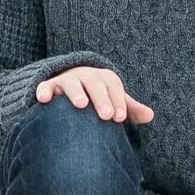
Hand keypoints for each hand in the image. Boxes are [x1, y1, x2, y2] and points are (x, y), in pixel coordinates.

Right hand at [34, 65, 153, 123]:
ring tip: (82, 105)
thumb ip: (130, 108)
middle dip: (102, 99)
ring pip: (72, 83)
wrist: (72, 82)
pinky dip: (44, 91)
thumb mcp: (114, 100)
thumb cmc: (98, 96)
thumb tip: (150, 116)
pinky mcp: (50, 86)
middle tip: (107, 116)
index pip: (113, 87)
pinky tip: (43, 100)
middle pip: (95, 84)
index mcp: (104, 78)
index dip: (118, 101)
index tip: (119, 118)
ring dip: (77, 92)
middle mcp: (86, 76)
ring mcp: (67, 80)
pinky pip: (45, 87)